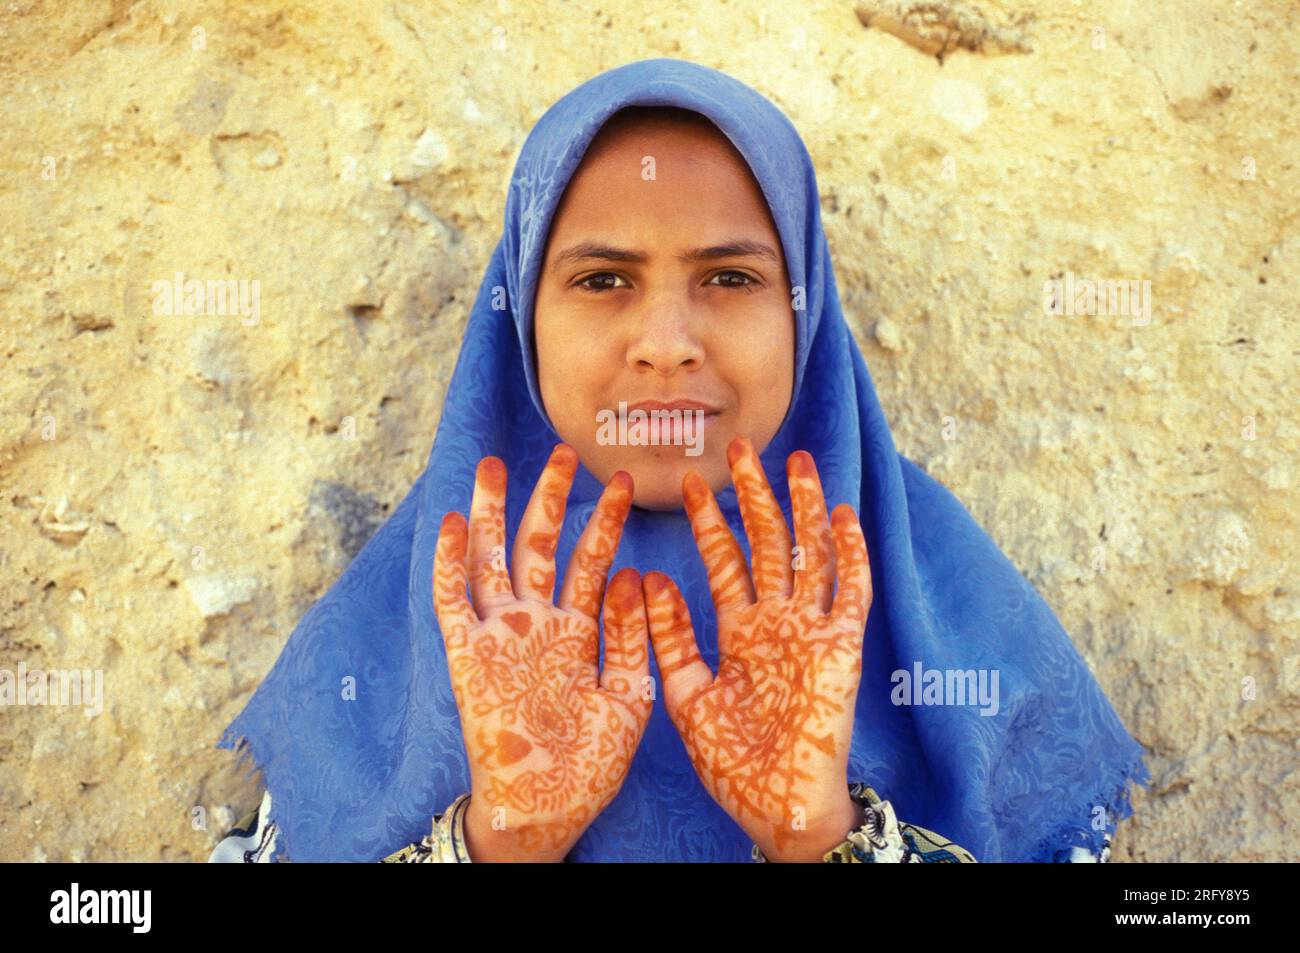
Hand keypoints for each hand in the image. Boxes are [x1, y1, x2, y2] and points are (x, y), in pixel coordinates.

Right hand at [433, 444, 652, 861]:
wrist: (547, 810)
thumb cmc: (591, 762)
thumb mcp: (630, 693)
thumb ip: (630, 635)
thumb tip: (635, 574)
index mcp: (576, 631)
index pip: (590, 562)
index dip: (604, 521)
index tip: (624, 481)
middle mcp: (536, 624)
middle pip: (538, 546)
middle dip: (549, 499)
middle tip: (564, 452)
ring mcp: (500, 637)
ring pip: (492, 562)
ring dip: (493, 514)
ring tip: (496, 465)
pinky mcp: (468, 657)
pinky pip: (453, 603)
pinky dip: (452, 564)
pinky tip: (457, 524)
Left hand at [643, 437, 872, 861]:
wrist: (778, 808)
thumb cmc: (733, 762)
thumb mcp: (687, 695)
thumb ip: (671, 639)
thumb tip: (650, 577)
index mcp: (740, 631)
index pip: (725, 562)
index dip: (711, 523)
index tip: (694, 483)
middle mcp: (777, 622)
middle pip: (768, 544)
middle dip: (756, 496)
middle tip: (743, 447)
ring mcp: (812, 632)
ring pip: (812, 556)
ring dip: (805, 509)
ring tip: (796, 462)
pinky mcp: (844, 650)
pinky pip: (851, 595)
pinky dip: (851, 556)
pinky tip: (843, 516)